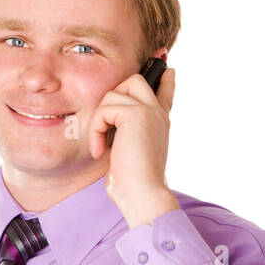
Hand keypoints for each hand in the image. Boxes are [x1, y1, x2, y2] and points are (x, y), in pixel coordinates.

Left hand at [88, 66, 180, 227]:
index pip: (165, 90)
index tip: (168, 70)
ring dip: (100, 119)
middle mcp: (158, 113)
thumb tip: (117, 127)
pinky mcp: (136, 115)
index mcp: (160, 122)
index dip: (164, 78)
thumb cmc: (134, 182)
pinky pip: (105, 110)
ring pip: (114, 93)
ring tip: (102, 144)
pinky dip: (97, 130)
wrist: (143, 194)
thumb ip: (130, 133)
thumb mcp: (133, 152)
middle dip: (114, 95)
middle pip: (136, 80)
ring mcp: (149, 111)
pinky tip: (101, 149)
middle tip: (106, 124)